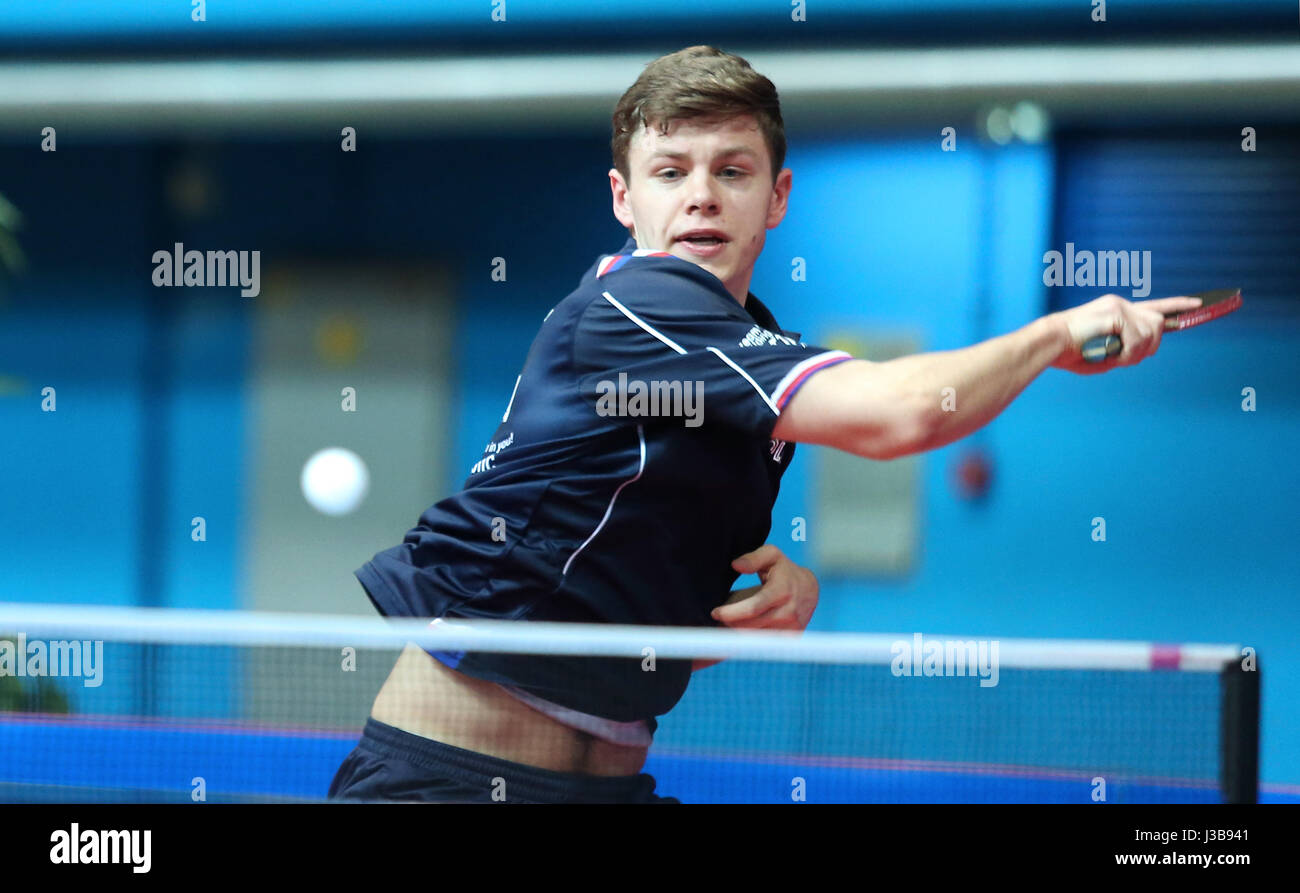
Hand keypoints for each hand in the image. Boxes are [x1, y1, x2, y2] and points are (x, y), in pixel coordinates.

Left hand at [711, 544, 818, 631]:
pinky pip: (766, 644)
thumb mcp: (771, 556)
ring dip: (739, 633)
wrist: (809, 589)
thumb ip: (753, 558)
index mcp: (782, 591)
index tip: (715, 612)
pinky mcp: (791, 637)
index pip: (752, 608)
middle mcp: (788, 612)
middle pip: (751, 626)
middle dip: (731, 624)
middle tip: (719, 618)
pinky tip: (741, 631)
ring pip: (757, 638)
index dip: (731, 613)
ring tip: (728, 623)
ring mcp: (791, 627)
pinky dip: (751, 640)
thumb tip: (736, 565)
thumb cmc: (784, 570)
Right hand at [1047, 293, 1202, 374]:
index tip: (1197, 303)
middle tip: (1122, 357)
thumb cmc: (1069, 352)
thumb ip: (1126, 349)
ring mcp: (1119, 306)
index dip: (1178, 305)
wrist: (1049, 343)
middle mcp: (1121, 304)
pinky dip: (1126, 353)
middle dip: (1148, 346)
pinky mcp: (1116, 313)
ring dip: (1135, 352)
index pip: (1154, 305)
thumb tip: (1141, 352)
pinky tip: (1108, 353)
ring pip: (1152, 332)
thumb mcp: (1105, 353)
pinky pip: (1138, 339)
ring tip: (1111, 355)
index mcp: (1117, 312)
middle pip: (1158, 325)